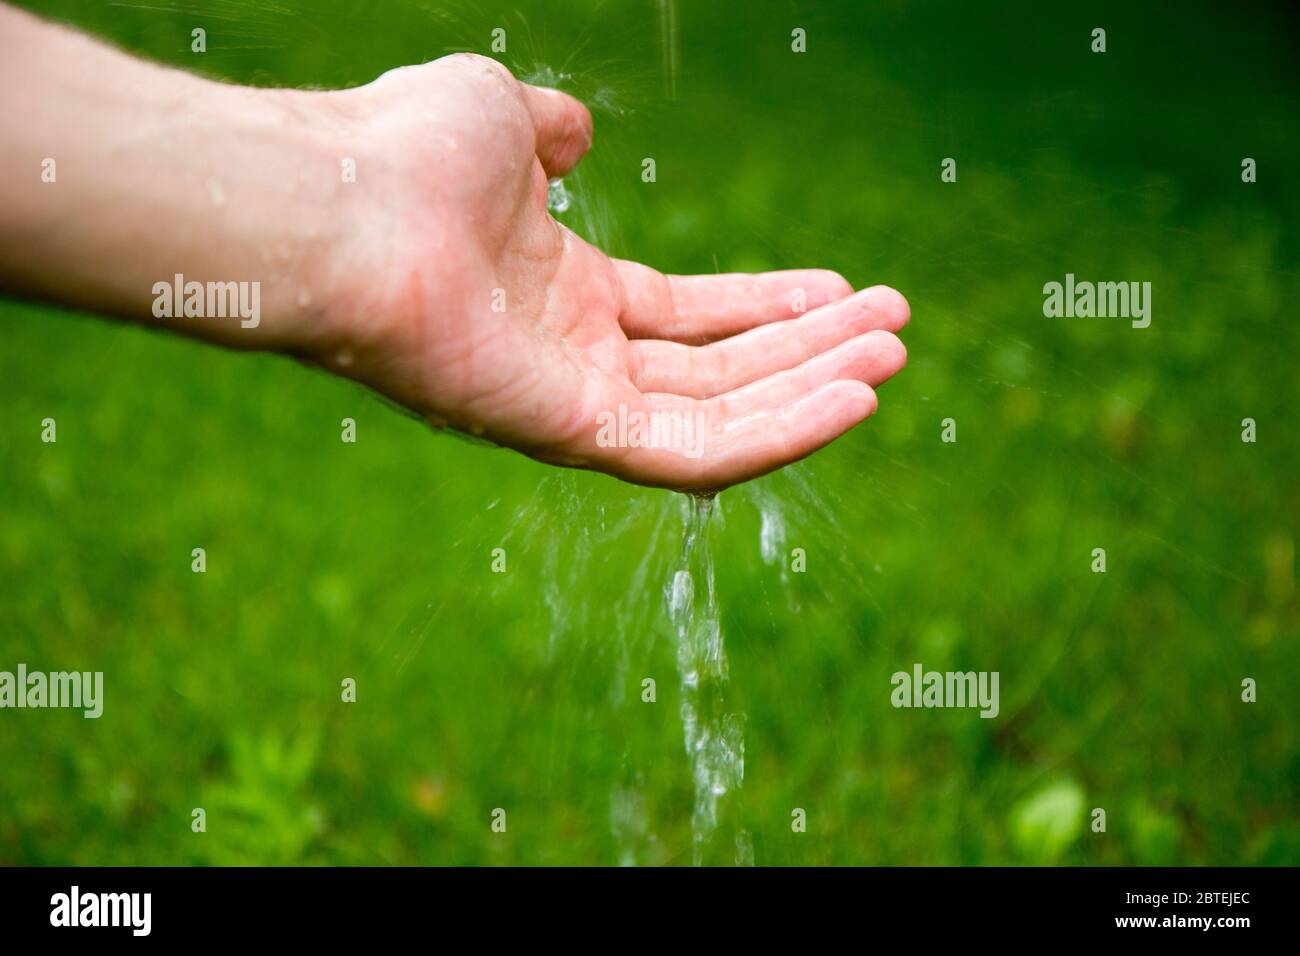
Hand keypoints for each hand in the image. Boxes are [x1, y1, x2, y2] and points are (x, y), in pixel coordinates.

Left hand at [319, 54, 909, 490]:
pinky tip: (854, 399)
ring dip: (810, 390)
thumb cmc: (404, 152)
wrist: (341, 205)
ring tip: (892, 360)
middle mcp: (573, 357)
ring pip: (719, 417)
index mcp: (564, 292)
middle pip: (718, 370)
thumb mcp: (501, 114)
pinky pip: (695, 451)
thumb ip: (550, 129)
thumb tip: (577, 130)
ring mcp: (574, 404)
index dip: (768, 305)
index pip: (689, 316)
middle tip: (895, 329)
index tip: (843, 289)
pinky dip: (779, 433)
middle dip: (809, 349)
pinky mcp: (573, 437)